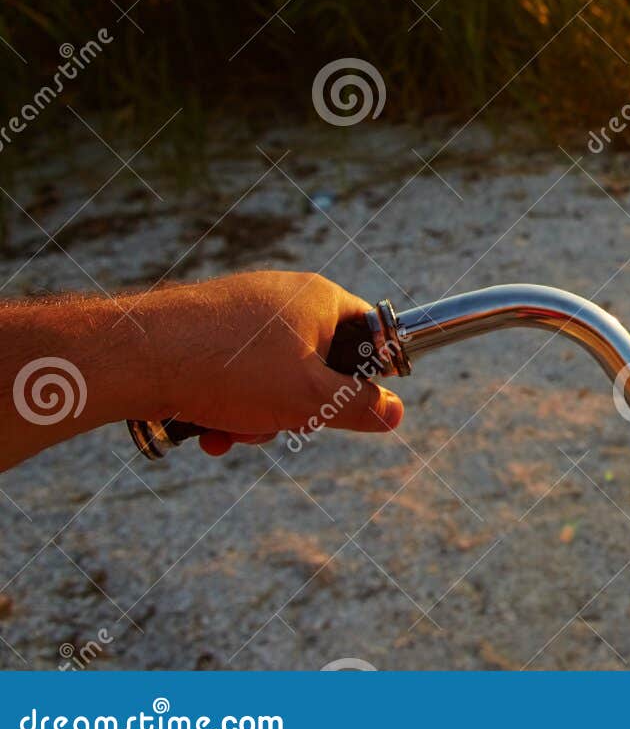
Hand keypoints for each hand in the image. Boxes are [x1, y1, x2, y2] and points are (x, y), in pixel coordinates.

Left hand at [133, 271, 403, 454]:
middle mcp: (282, 297)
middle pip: (317, 360)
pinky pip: (235, 373)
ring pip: (273, 374)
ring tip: (234, 431)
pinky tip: (210, 430)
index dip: (369, 371)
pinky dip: (229, 405)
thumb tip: (397, 412)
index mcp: (318, 299)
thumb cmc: (231, 369)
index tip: (353, 403)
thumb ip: (360, 406)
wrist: (134, 356)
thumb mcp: (310, 399)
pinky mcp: (205, 330)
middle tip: (286, 424)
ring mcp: (240, 312)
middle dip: (300, 406)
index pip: (368, 330)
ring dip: (260, 415)